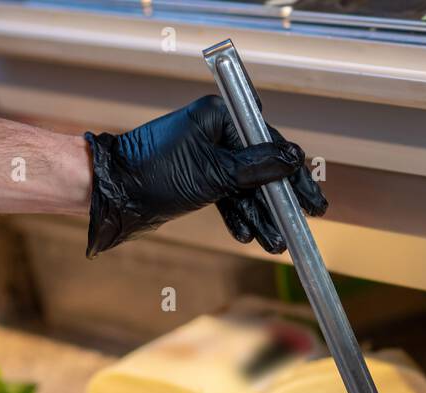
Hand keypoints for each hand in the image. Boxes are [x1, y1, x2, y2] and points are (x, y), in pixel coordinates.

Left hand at [84, 95, 326, 255]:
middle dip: (279, 201)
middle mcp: (215, 131)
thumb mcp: (214, 173)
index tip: (312, 199)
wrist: (113, 193)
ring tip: (274, 242)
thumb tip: (295, 157)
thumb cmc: (156, 173)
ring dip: (259, 216)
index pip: (269, 143)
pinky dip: (237, 215)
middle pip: (261, 166)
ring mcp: (206, 154)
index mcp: (220, 115)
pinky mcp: (198, 176)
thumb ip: (257, 166)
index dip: (293, 174)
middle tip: (303, 222)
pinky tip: (246, 236)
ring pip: (245, 187)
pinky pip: (227, 195)